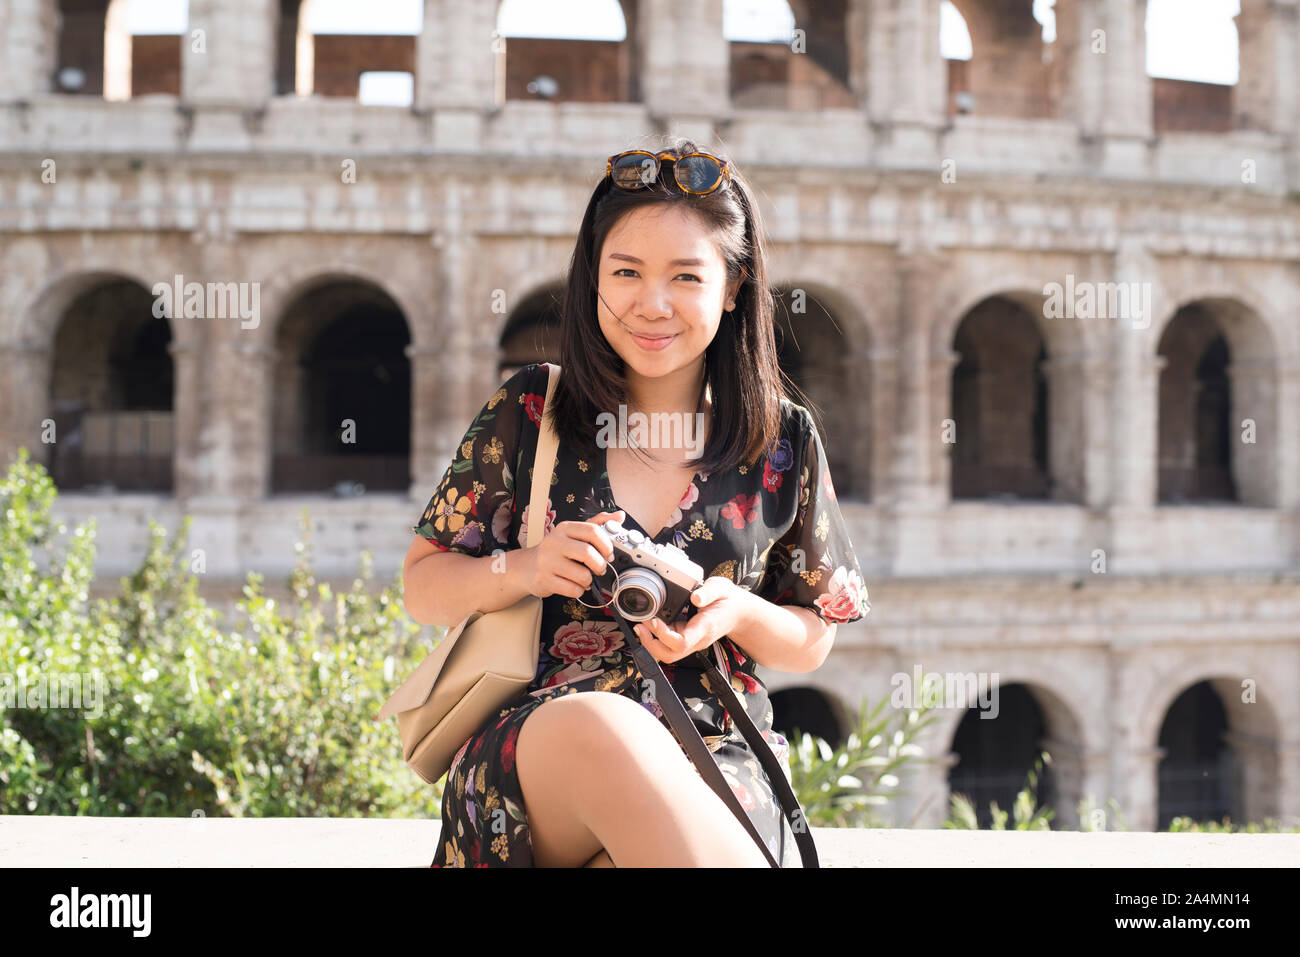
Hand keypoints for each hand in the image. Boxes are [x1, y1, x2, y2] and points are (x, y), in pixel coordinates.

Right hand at [516, 510, 624, 600]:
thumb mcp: (574, 534)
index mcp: (565, 528)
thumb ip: (597, 525)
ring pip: (582, 575)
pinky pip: (573, 589)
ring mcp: (547, 562)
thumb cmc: (556, 551)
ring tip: (584, 578)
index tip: (609, 554)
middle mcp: (554, 542)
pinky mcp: (544, 580)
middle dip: (600, 565)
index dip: (606, 544)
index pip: (592, 531)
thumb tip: (619, 516)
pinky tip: (574, 585)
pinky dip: (579, 590)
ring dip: (589, 580)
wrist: (527, 567)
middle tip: (600, 569)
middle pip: (588, 553)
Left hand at [632, 576, 754, 663]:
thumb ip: (709, 591)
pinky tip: (649, 623)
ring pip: (667, 653)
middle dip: (650, 643)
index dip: (664, 635)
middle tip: (640, 624)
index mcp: (704, 628)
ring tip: (641, 623)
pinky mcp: (686, 638)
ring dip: (650, 642)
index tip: (654, 620)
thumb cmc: (730, 601)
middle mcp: (696, 639)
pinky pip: (668, 645)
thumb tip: (695, 597)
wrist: (739, 613)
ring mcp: (691, 641)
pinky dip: (655, 637)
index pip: (682, 642)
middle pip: (670, 654)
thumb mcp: (723, 588)